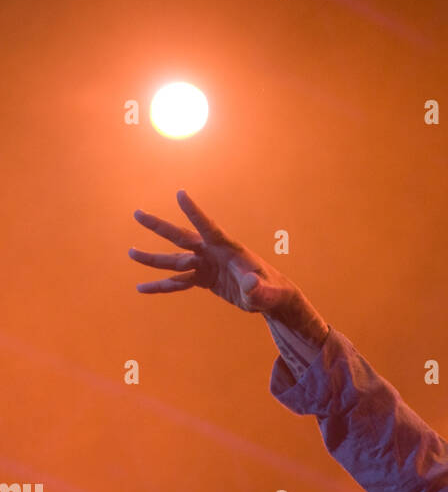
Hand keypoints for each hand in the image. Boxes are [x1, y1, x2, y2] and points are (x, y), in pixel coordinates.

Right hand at [128, 190, 328, 344]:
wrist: (270, 297)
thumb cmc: (271, 292)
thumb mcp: (266, 293)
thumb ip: (257, 289)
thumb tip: (250, 285)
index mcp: (228, 249)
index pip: (209, 227)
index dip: (195, 212)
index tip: (181, 194)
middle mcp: (213, 252)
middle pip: (182, 237)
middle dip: (159, 227)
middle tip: (137, 214)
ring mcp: (206, 265)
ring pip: (174, 261)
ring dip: (153, 259)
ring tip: (131, 253)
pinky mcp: (204, 278)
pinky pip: (178, 281)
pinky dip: (161, 286)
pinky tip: (142, 288)